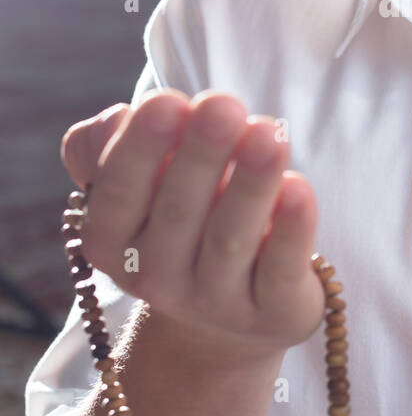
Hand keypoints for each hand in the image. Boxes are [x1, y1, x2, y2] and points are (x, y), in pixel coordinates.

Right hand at [61, 90, 323, 363]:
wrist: (233, 305)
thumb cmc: (183, 216)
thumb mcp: (140, 182)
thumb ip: (109, 145)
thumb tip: (117, 118)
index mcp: (111, 242)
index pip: (118, 193)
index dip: (141, 148)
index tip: (168, 101)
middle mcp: (156, 279)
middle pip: (179, 213)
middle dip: (201, 155)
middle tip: (222, 105)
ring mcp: (215, 303)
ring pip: (230, 240)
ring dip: (250, 184)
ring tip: (269, 133)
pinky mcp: (273, 314)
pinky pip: (280, 271)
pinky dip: (290, 231)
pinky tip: (298, 188)